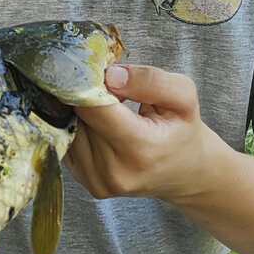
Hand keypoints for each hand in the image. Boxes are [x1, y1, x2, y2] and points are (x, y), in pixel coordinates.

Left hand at [64, 63, 215, 200]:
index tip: (96, 69)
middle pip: (79, 116)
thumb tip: (110, 75)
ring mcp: (97, 181)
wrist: (185, 172)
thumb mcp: (183, 96)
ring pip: (70, 128)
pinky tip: (103, 126)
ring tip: (113, 111)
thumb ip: (151, 80)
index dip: (89, 83)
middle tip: (112, 90)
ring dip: (84, 112)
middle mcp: (114, 171)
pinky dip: (81, 128)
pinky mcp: (86, 183)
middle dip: (89, 95)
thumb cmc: (182, 130)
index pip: (92, 107)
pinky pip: (69, 142)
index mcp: (140, 148)